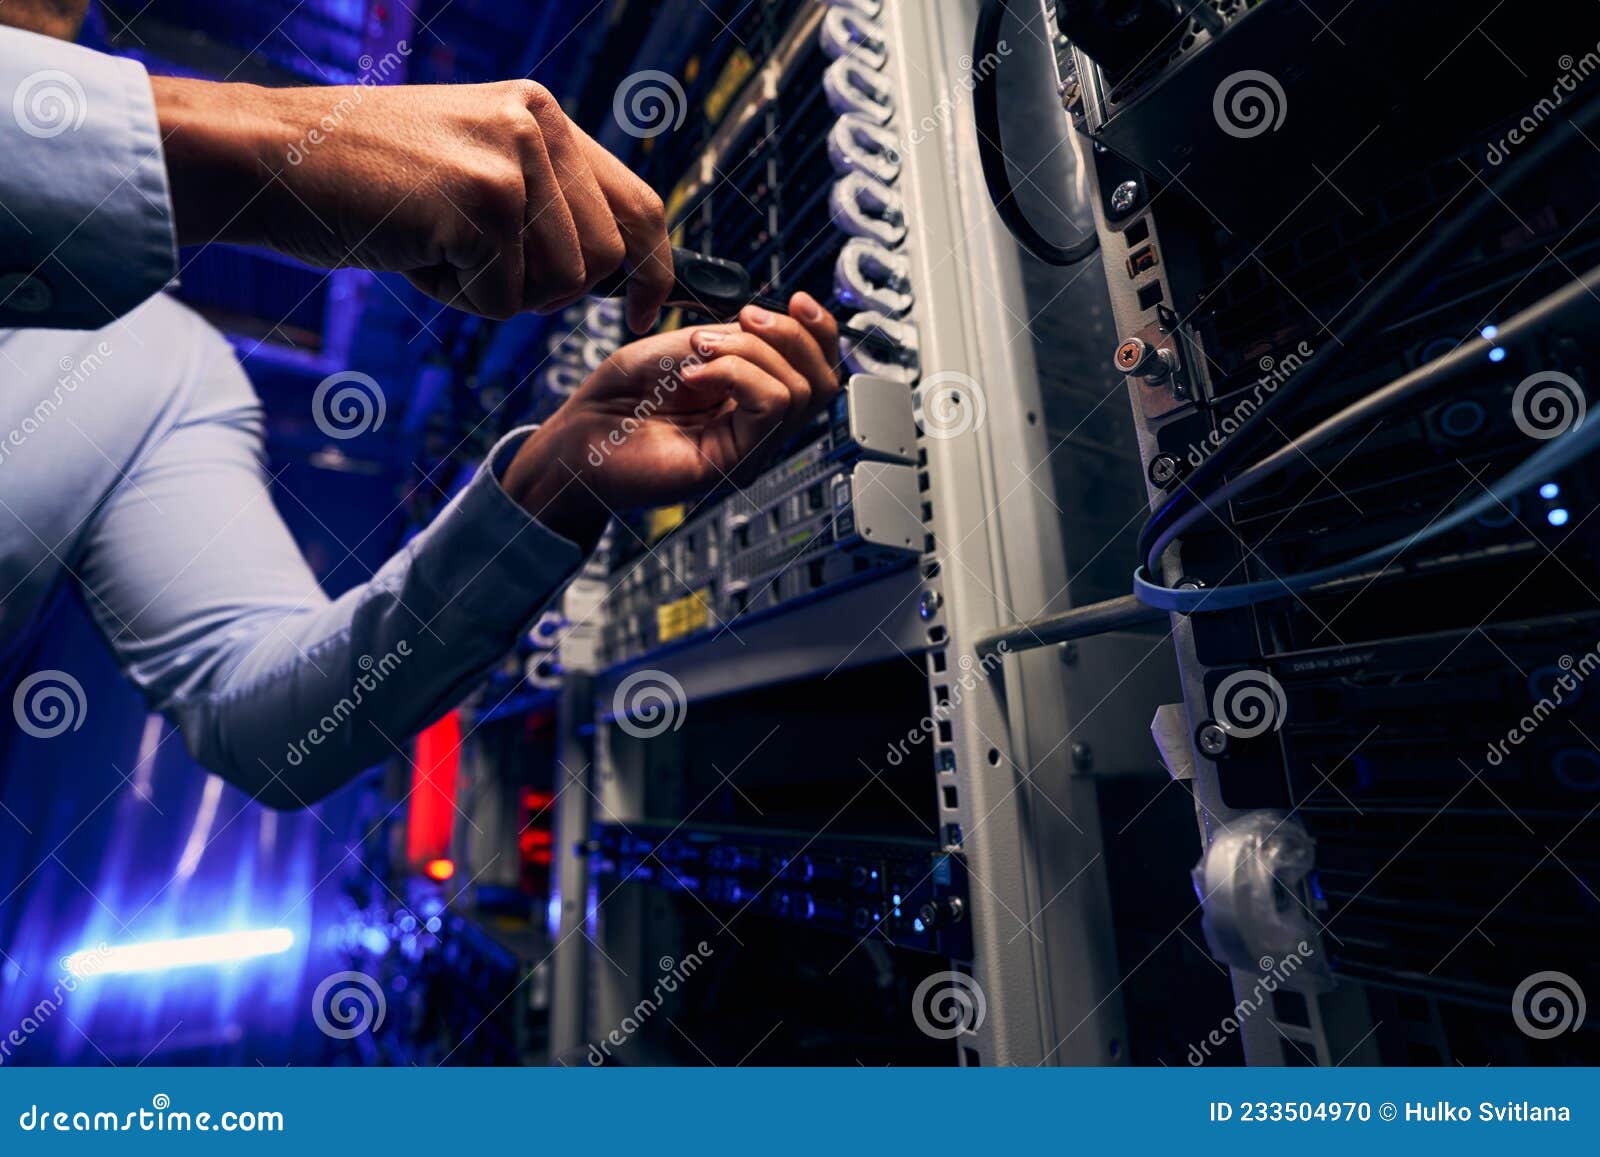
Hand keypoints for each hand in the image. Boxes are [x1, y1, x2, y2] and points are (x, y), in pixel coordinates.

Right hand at [152, 77, 672, 330]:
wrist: (267, 160)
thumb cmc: (365, 182)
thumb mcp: (472, 170)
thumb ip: (544, 203)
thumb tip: (619, 269)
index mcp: (542, 114)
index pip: (638, 203)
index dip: (654, 270)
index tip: (647, 312)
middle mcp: (537, 124)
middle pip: (601, 262)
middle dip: (544, 290)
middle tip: (472, 263)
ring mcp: (510, 159)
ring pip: (555, 286)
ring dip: (492, 293)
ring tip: (435, 246)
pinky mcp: (479, 201)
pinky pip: (500, 299)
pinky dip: (455, 298)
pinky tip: (413, 250)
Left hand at [501, 294, 842, 545]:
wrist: (576, 439)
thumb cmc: (617, 400)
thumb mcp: (684, 348)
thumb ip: (733, 340)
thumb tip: (769, 325)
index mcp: (752, 400)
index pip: (819, 369)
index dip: (819, 330)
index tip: (796, 299)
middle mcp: (759, 429)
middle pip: (823, 381)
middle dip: (788, 334)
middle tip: (741, 319)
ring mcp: (749, 451)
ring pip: (800, 392)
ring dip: (752, 352)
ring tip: (702, 350)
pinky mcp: (732, 466)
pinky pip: (770, 408)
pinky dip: (737, 374)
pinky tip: (696, 374)